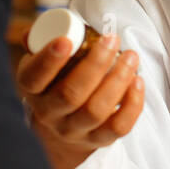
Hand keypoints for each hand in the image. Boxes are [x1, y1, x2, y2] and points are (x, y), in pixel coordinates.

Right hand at [16, 32, 144, 168]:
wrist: (62, 123)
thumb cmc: (56, 80)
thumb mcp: (42, 61)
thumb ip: (40, 41)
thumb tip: (39, 28)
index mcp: (32, 89)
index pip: (34, 77)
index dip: (49, 60)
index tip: (66, 40)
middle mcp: (49, 113)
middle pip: (70, 94)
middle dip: (95, 64)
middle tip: (112, 39)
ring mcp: (74, 130)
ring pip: (96, 110)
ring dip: (117, 80)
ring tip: (130, 56)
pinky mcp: (98, 140)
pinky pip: (118, 127)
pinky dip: (132, 104)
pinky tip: (137, 81)